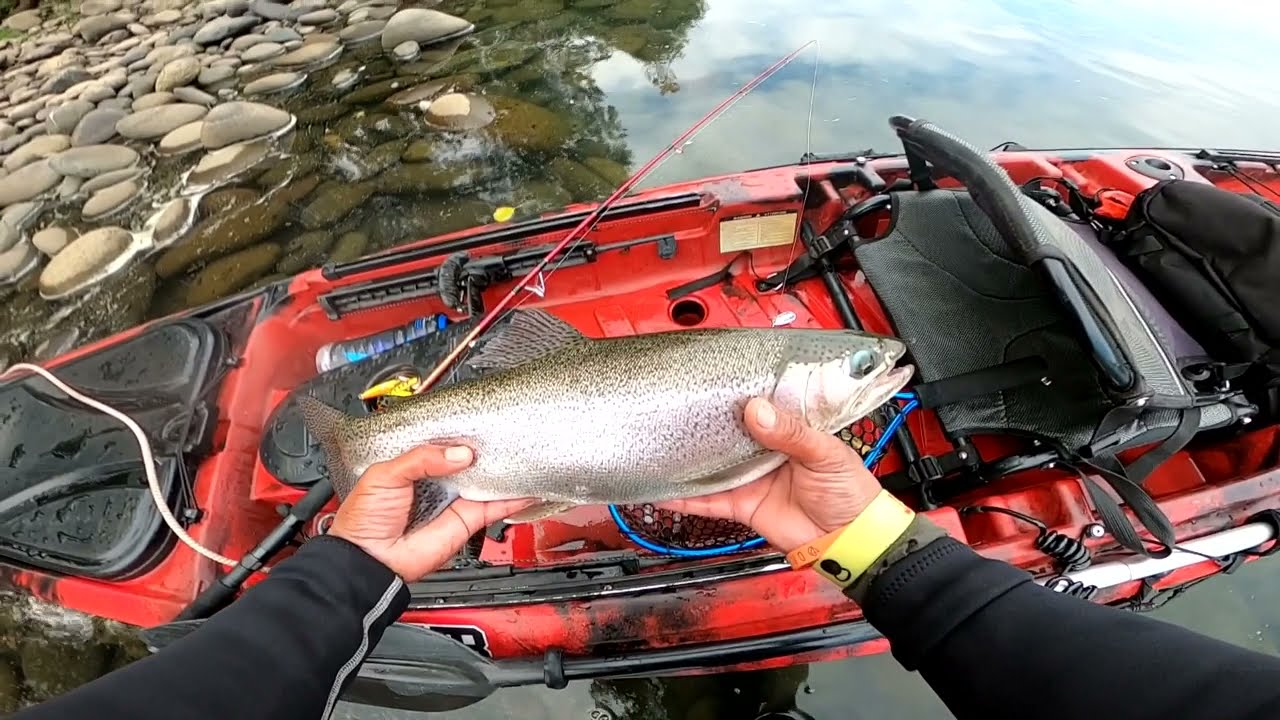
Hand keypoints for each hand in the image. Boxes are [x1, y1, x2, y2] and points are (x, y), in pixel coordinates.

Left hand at [328, 445, 531, 579]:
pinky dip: (513, 497)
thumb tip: (460, 454)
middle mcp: (437, 481)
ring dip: (502, 470)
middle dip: (484, 449)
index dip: (457, 433)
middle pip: (468, 460)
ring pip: (485, 480)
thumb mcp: (386, 473)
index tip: (474, 421)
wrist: (369, 559)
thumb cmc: (364, 520)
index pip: (441, 443)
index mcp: (413, 465)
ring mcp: (453, 500)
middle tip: (500, 433)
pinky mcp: (467, 520)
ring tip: (520, 453)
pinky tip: (526, 486)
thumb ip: (422, 458)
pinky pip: (495, 506)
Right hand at [660, 398, 882, 551]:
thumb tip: (756, 411)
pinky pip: (708, 501)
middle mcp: (764, 450)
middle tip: (674, 408)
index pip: (757, 406)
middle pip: (727, 434)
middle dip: (704, 424)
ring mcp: (750, 478)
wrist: (848, 539)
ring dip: (688, 459)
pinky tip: (662, 490)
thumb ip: (791, 433)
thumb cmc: (849, 491)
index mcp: (788, 429)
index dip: (736, 395)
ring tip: (659, 445)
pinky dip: (685, 499)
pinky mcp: (742, 505)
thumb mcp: (825, 454)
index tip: (710, 382)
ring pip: (712, 466)